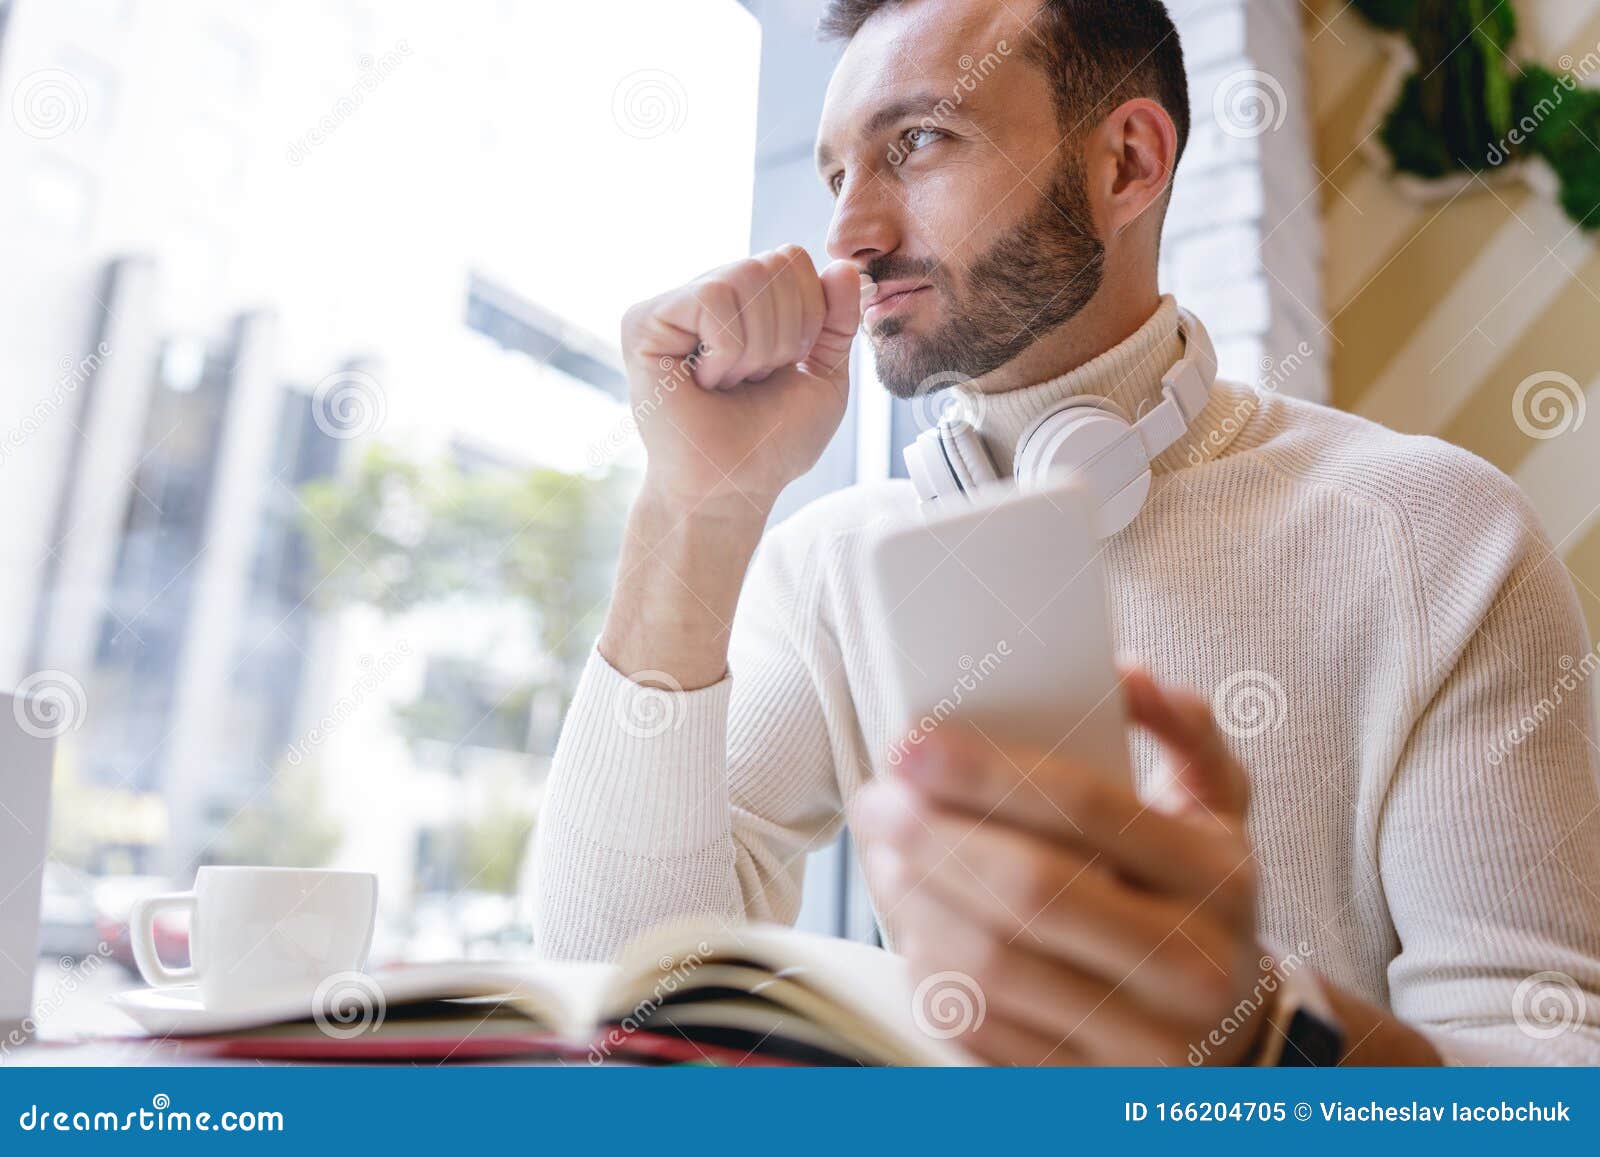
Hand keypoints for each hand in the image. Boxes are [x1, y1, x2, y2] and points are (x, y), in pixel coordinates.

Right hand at [620, 246, 860, 508]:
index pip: (792, 259)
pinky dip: (727, 351)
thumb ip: (837, 319)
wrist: (734, 487)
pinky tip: (705, 382)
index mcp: (744, 301)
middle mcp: (705, 293)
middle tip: (753, 381)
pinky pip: (712, 299)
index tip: (784, 367)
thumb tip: (843, 265)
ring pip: (744, 277)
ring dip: (755, 348)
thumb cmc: (773, 442)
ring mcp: (671, 305)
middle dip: (785, 334)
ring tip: (728, 384)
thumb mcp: (824, 375)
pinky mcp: (643, 321)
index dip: (809, 314)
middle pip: (774, 263)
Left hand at [851, 666, 1272, 1065]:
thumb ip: (1187, 734)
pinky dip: (927, 972)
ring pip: (992, 967)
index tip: (910, 745)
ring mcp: (1142, 1042)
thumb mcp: (1218, 812)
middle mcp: (1191, 965)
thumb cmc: (1198, 900)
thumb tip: (1127, 673)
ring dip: (915, 904)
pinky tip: (909, 927)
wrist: (1233, 1038)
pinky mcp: (1087, 1095)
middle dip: (932, 838)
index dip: (984, 772)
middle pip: (1028, 892)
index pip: (1084, 809)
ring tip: (881, 857)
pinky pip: (979, 1031)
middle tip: (876, 800)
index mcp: (1218, 876)